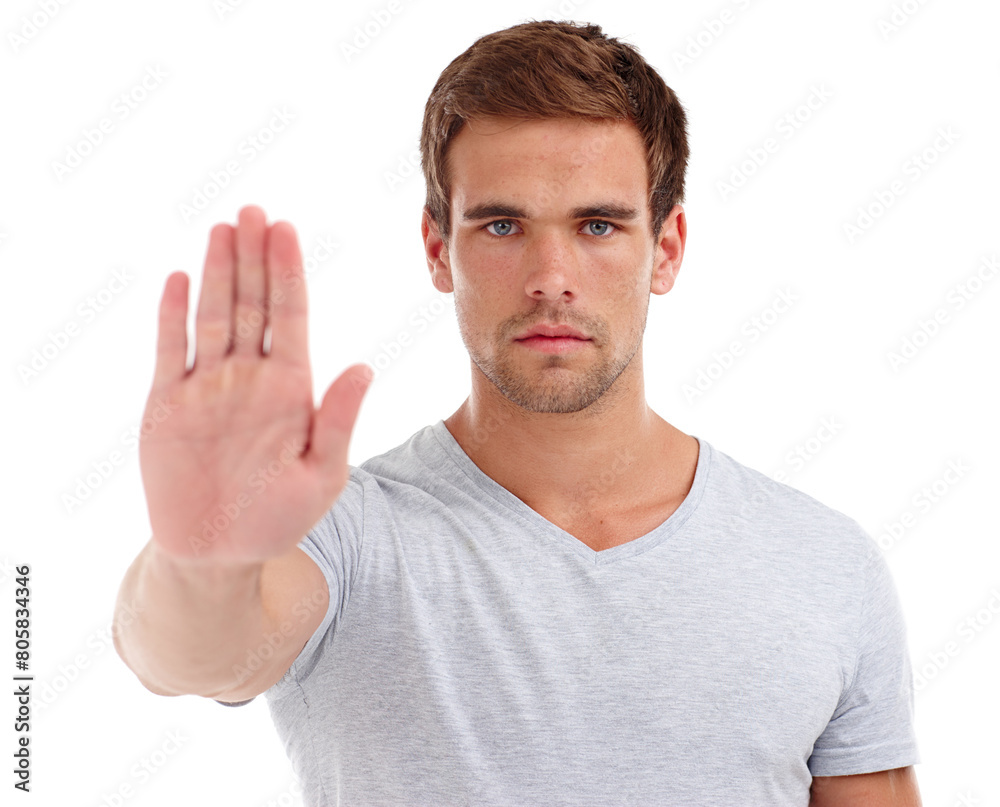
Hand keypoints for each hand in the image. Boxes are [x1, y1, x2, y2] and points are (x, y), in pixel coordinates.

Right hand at [139, 205, 371, 563]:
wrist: (216, 552)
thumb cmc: (277, 518)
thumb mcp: (321, 474)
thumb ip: (338, 419)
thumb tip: (364, 367)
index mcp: (290, 389)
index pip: (291, 316)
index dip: (287, 272)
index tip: (287, 230)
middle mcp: (250, 378)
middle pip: (253, 304)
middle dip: (254, 257)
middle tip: (255, 211)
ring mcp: (208, 386)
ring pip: (214, 315)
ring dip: (218, 272)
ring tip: (223, 228)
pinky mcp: (169, 402)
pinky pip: (171, 349)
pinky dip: (175, 315)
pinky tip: (182, 279)